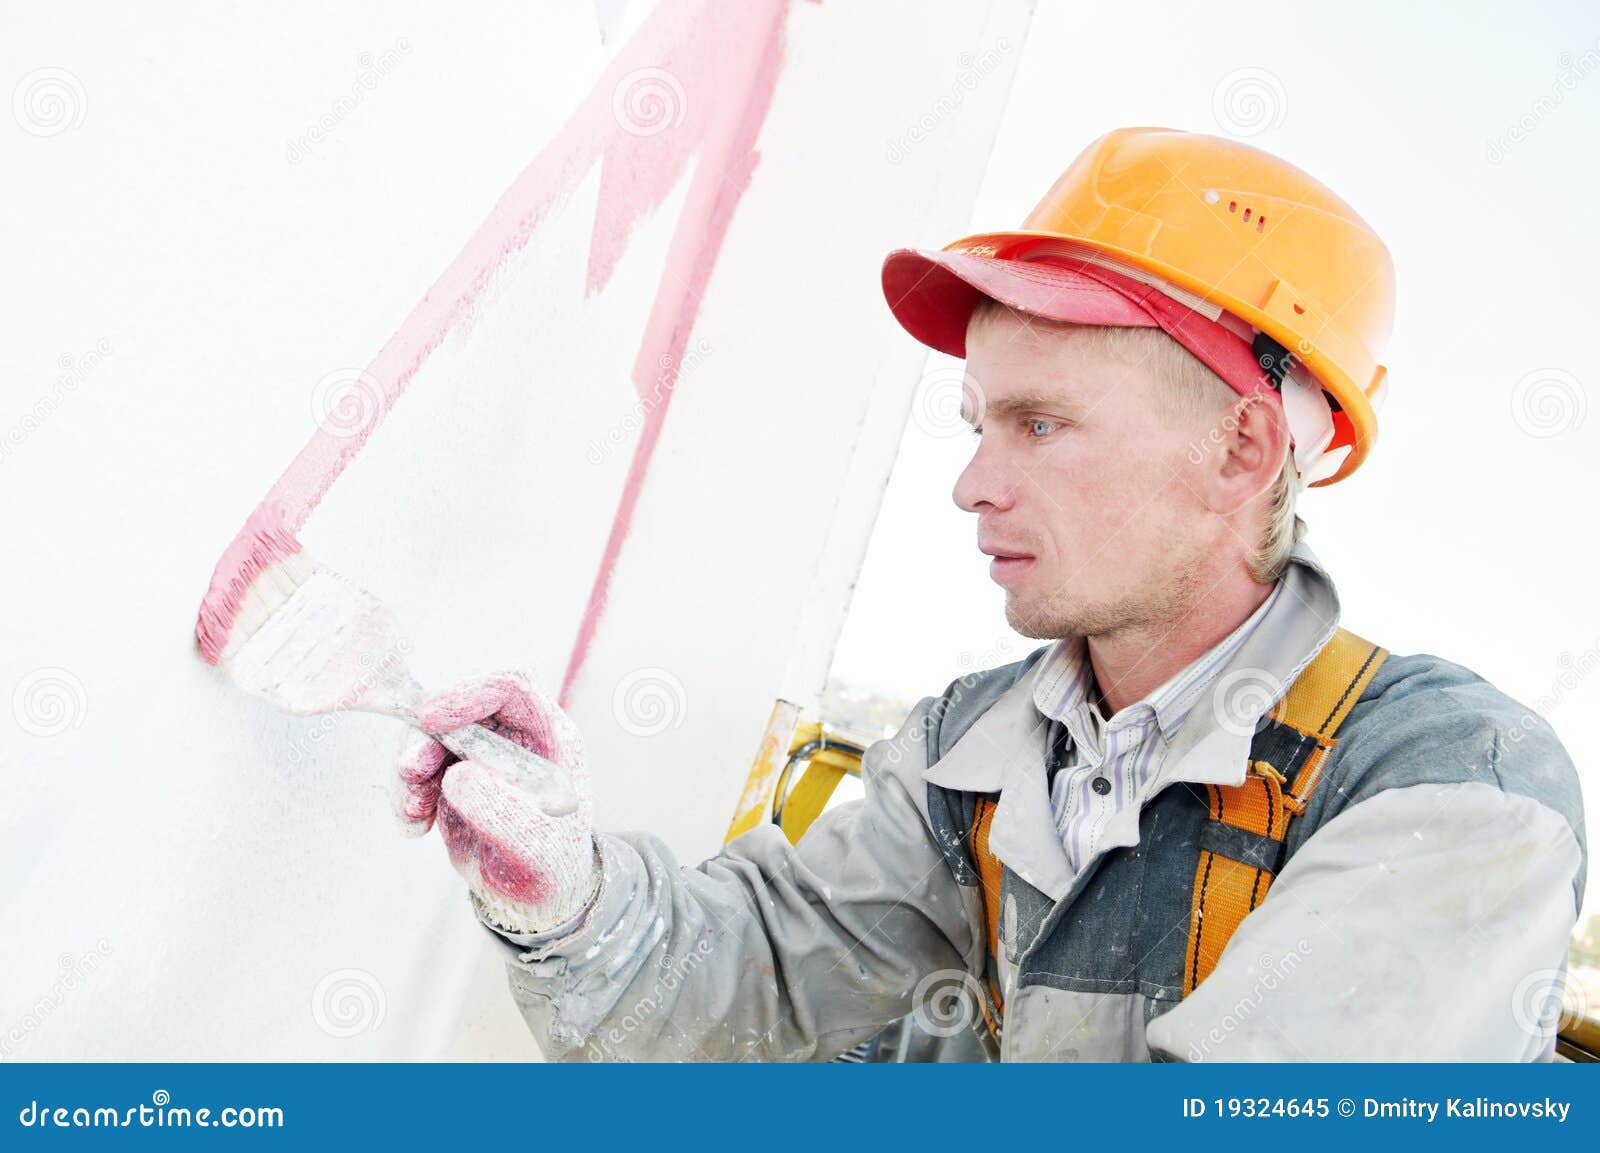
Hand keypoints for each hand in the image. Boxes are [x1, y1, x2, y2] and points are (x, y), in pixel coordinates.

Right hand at [394, 670, 597, 934]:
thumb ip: (501, 811)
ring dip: (410, 770)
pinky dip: (406, 794)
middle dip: (426, 734)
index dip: (470, 693)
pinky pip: (417, 771)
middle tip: (410, 771)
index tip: (432, 719)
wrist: (535, 894)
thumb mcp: (535, 846)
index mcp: (549, 733)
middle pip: (461, 707)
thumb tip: (457, 776)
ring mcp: (479, 754)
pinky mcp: (451, 777)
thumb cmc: (551, 863)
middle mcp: (512, 734)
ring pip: (430, 737)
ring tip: (412, 811)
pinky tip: (414, 826)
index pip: (511, 687)